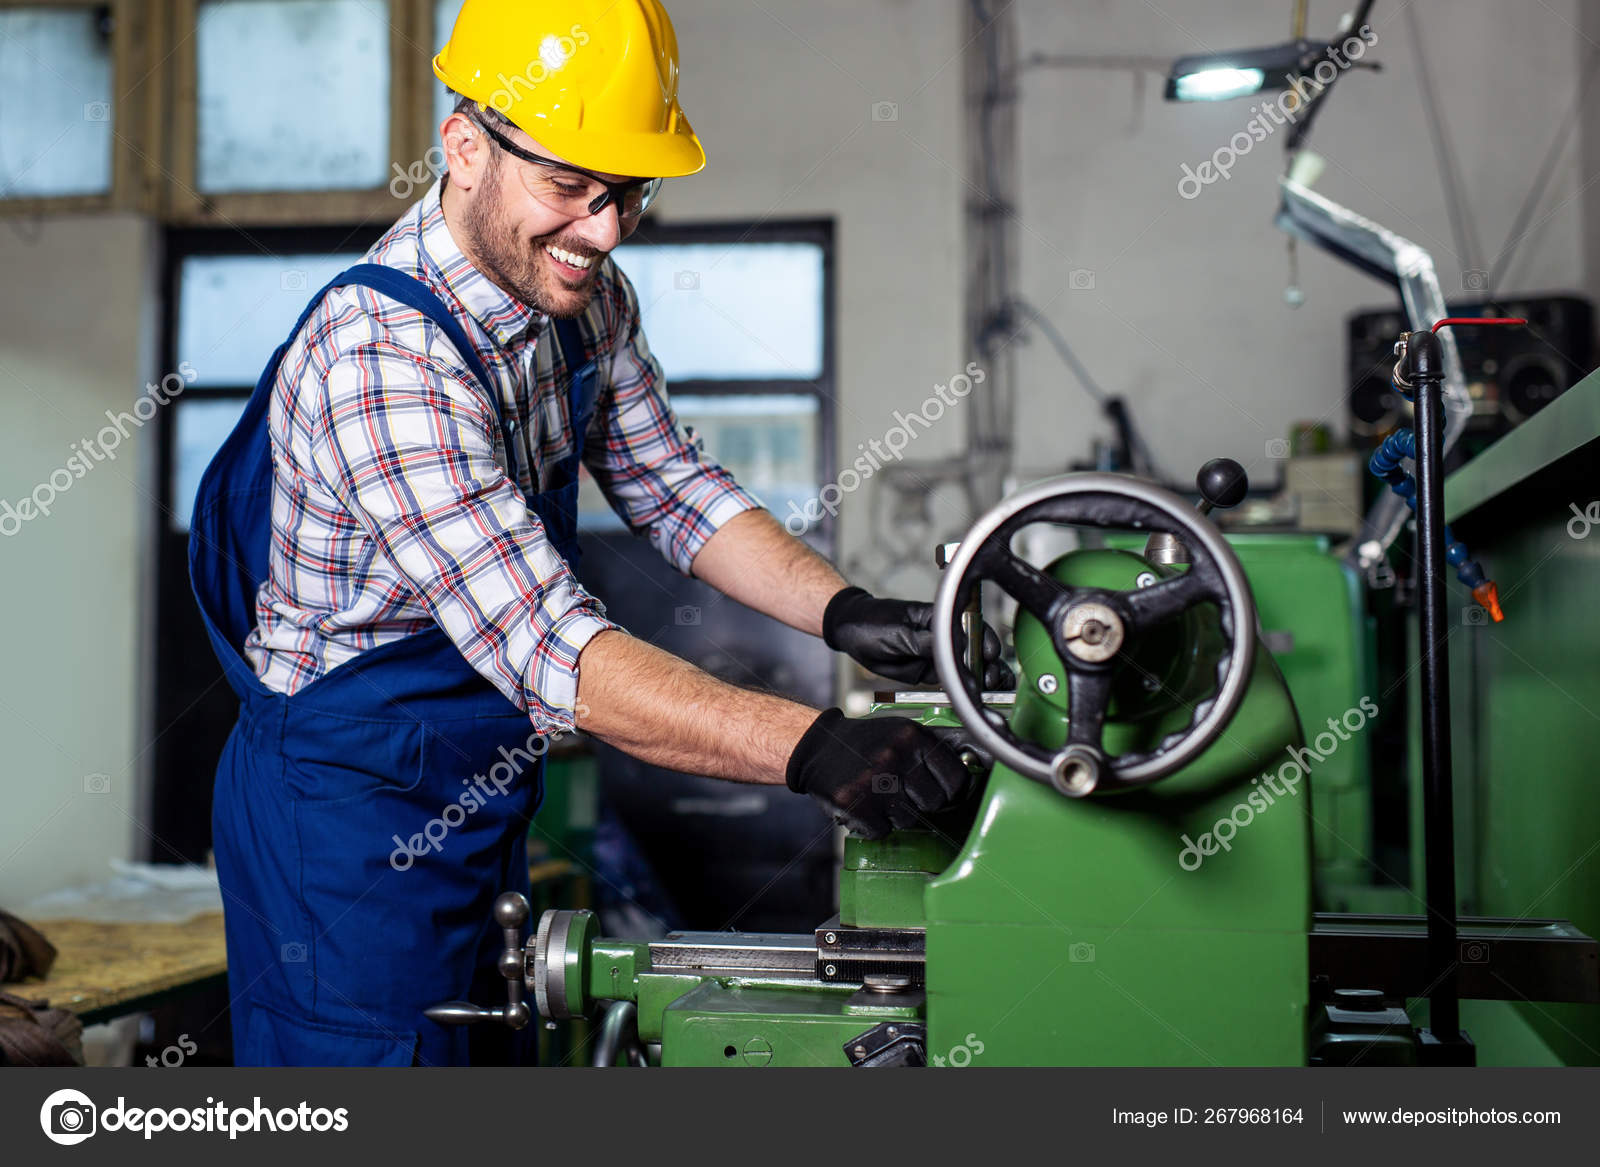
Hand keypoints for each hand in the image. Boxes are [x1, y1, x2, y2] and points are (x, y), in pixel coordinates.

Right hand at [785, 708, 970, 838]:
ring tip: (880, 793)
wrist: (819, 745)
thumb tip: (965, 782)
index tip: (945, 793)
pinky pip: (881, 830)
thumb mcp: (901, 733)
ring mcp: (872, 781)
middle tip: (903, 791)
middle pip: (933, 802)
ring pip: (908, 819)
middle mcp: (894, 756)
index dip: (952, 791)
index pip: (955, 778)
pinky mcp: (853, 802)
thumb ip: (930, 753)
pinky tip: (865, 804)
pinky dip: (874, 824)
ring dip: (896, 814)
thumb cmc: (865, 742)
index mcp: (911, 736)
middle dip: (921, 802)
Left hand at [822, 587, 1013, 689]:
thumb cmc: (874, 623)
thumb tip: (953, 654)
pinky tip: (978, 698)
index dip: (983, 643)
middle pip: (975, 650)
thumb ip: (927, 644)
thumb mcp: (900, 633)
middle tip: (994, 681)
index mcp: (939, 619)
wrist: (851, 633)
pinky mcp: (930, 670)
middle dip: (988, 665)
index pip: (971, 628)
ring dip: (983, 679)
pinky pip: (950, 681)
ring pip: (967, 668)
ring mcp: (938, 654)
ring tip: (997, 691)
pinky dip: (965, 689)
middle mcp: (943, 636)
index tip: (988, 657)